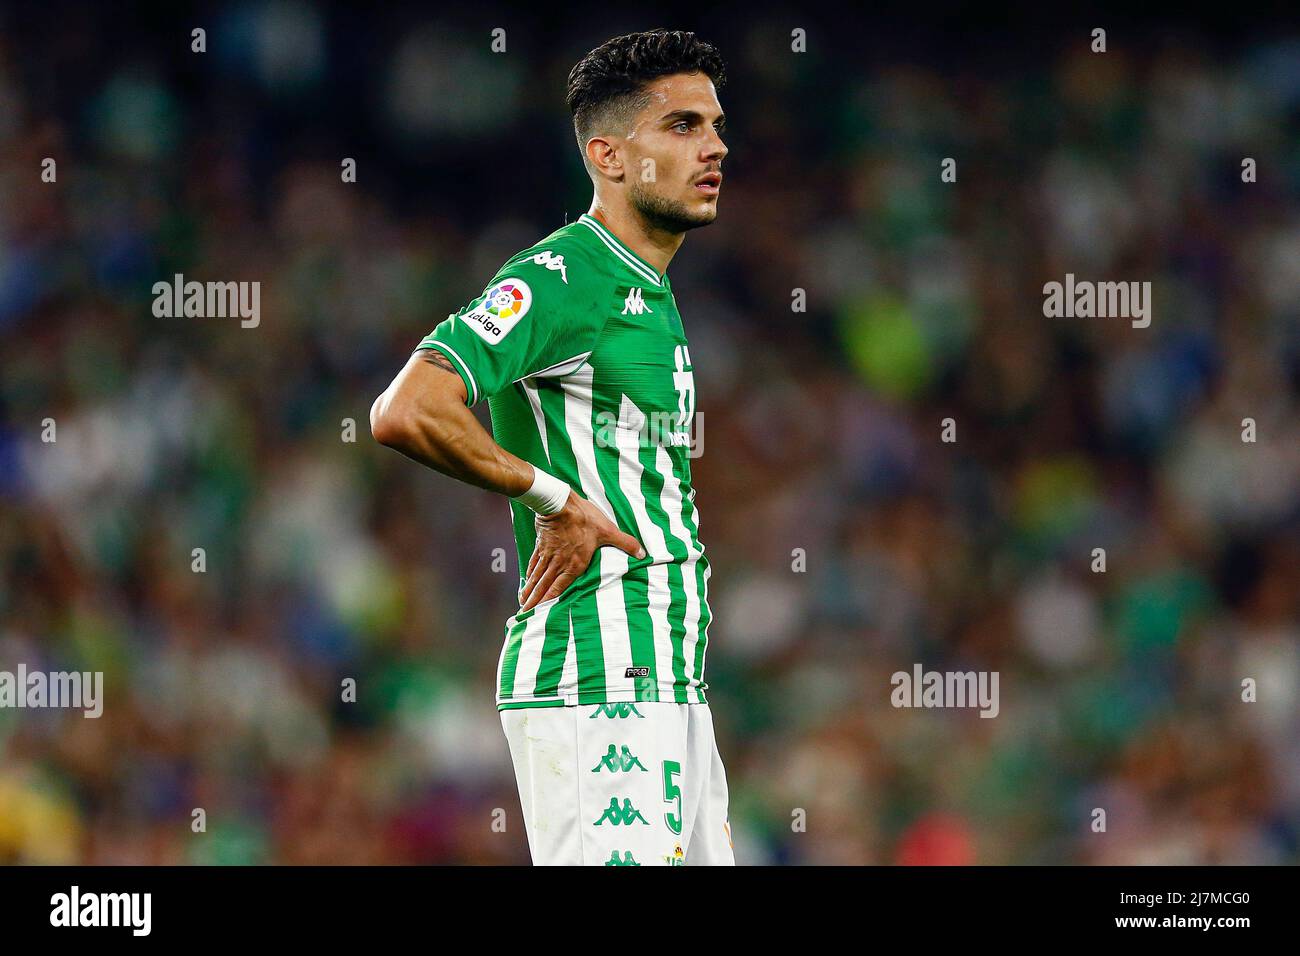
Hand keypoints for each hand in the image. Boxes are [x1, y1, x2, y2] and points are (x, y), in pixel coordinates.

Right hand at [519, 492, 644, 611]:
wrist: (559, 502)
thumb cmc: (584, 517)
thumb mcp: (608, 530)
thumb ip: (625, 543)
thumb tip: (643, 553)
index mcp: (575, 564)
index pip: (560, 589)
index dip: (550, 603)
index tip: (540, 614)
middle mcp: (559, 563)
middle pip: (544, 587)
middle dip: (535, 602)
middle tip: (526, 615)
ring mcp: (549, 555)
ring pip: (537, 577)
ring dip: (530, 591)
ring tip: (523, 603)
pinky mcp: (542, 545)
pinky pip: (534, 563)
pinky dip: (529, 574)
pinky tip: (526, 581)